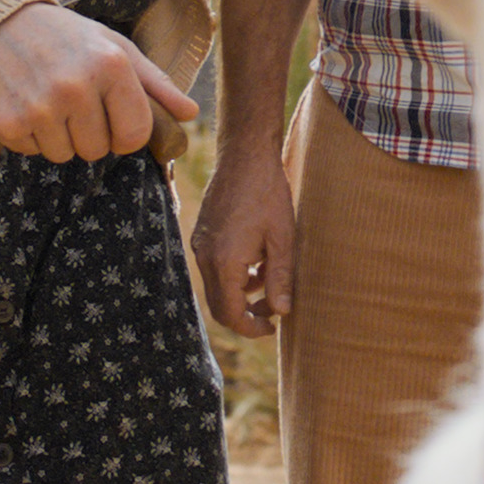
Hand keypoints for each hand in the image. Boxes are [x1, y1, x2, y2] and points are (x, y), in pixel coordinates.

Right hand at [0, 1, 197, 163]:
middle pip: (98, 150)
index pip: (135, 135)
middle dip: (88, 133)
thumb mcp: (114, 47)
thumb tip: (190, 114)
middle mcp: (77, 87)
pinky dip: (29, 135)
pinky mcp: (8, 122)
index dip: (124, 133)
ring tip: (46, 99)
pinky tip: (24, 102)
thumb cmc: (64, 36)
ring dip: (58, 136)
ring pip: (65, 156)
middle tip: (71, 100)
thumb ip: (154, 83)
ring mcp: (41, 107)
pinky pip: (32, 152)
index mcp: (111, 65)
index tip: (110, 118)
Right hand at [191, 145, 298, 336]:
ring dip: (242, 294)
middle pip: (219, 306)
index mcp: (224, 262)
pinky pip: (214, 268)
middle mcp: (205, 256)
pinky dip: (234, 275)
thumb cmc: (268, 194)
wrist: (245, 155)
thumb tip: (282, 312)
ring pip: (217, 287)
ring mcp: (200, 245)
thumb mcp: (283, 239)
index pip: (230, 314)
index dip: (252, 328)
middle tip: (272, 314)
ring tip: (271, 282)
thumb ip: (280, 278)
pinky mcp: (202, 235)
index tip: (273, 327)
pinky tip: (258, 261)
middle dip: (245, 315)